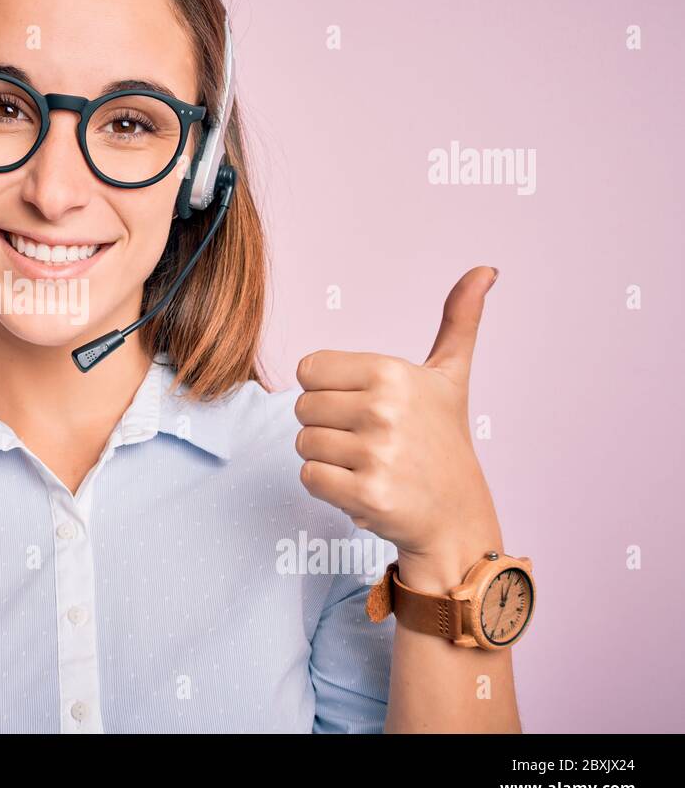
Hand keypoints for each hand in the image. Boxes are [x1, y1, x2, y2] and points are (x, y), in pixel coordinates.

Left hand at [293, 267, 502, 588]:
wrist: (458, 517)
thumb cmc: (444, 441)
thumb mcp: (450, 376)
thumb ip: (458, 320)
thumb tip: (485, 270)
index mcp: (391, 372)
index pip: (308, 370)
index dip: (329, 390)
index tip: (364, 406)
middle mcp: (383, 409)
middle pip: (301, 408)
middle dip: (327, 426)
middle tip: (368, 440)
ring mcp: (375, 453)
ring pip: (303, 444)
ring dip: (328, 459)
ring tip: (368, 464)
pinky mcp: (365, 495)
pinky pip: (309, 478)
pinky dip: (328, 488)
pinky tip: (362, 488)